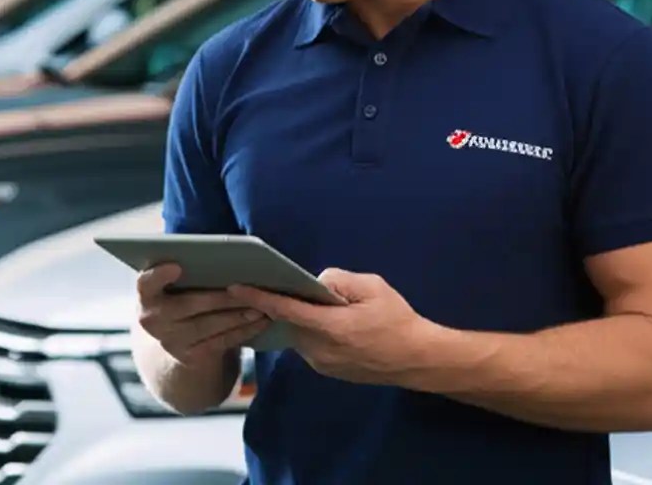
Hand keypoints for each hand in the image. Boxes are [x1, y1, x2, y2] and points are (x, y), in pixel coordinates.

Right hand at [136, 262, 270, 367]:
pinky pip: (221, 342)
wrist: (176, 336)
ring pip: (209, 326)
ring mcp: (171, 342)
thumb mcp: (176, 283)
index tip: (177, 266)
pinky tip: (261, 322)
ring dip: (238, 316)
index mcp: (147, 295)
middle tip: (248, 289)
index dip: (158, 275)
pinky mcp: (190, 357)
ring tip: (262, 307)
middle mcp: (153, 321)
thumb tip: (224, 256)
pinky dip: (243, 331)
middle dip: (222, 298)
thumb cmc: (182, 295)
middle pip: (189, 305)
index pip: (146, 283)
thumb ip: (189, 270)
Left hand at [229, 268, 439, 385]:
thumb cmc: (397, 320)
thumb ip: (337, 280)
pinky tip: (322, 322)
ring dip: (298, 320)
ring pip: (298, 335)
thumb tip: (315, 284)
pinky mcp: (328, 371)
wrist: (417, 359)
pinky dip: (310, 332)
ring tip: (306, 303)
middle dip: (281, 304)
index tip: (235, 287)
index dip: (258, 297)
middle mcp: (320, 350)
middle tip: (275, 285)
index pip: (284, 310)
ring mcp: (322, 364)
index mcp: (329, 328)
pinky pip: (309, 346)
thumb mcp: (371, 287)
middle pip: (288, 322)